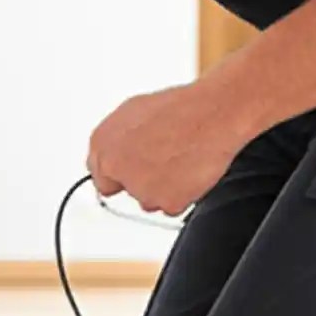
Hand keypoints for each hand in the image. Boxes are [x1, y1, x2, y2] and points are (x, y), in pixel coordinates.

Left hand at [87, 81, 258, 215]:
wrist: (212, 113)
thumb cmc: (180, 108)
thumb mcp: (135, 112)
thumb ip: (118, 140)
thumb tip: (116, 154)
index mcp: (102, 143)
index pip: (102, 175)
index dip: (121, 172)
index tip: (133, 171)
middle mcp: (116, 167)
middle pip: (127, 189)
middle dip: (142, 181)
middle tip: (165, 162)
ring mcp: (140, 188)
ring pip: (149, 201)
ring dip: (163, 188)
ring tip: (181, 159)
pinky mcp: (166, 202)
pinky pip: (173, 207)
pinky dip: (183, 194)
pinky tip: (191, 170)